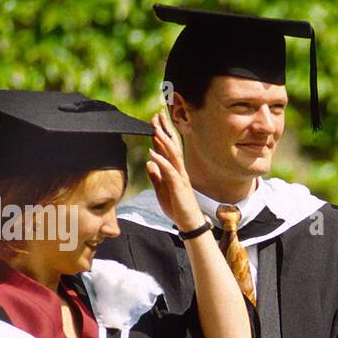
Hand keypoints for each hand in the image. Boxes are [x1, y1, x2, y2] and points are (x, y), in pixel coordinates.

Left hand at [145, 108, 205, 231]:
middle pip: (172, 145)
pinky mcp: (179, 186)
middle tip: (157, 114)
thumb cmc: (177, 207)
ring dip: (163, 140)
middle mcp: (179, 170)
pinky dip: (161, 160)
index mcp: (174, 170)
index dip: (160, 134)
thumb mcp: (161, 189)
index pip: (167, 148)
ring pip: (173, 154)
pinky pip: (169, 170)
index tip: (153, 120)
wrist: (188, 223)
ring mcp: (180, 177)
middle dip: (165, 129)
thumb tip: (149, 162)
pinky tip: (152, 152)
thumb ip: (156, 175)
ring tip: (154, 128)